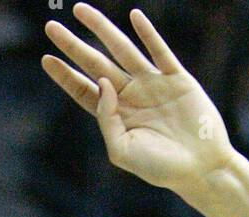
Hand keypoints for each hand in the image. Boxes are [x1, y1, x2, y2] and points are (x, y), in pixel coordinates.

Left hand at [42, 4, 235, 194]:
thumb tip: (101, 83)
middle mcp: (132, 96)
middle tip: (50, 27)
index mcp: (118, 116)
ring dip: (101, 29)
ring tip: (79, 10)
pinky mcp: (177, 78)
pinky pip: (160, 51)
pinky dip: (148, 34)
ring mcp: (154, 85)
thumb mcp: (123, 151)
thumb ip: (107, 119)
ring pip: (122, 50)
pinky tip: (133, 17)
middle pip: (96, 65)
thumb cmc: (161, 168)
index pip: (85, 90)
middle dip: (73, 46)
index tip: (46, 58)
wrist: (202, 169)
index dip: (65, 74)